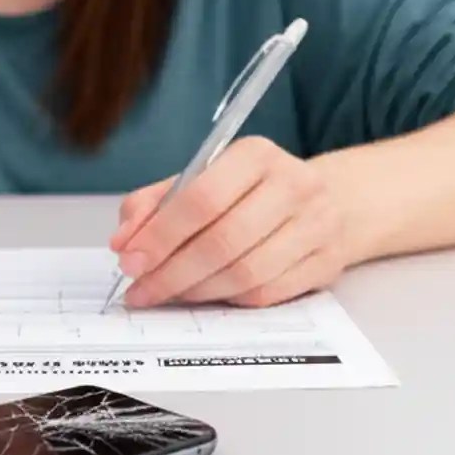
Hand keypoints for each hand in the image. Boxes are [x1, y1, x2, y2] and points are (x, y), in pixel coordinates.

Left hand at [110, 137, 346, 308]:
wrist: (331, 200)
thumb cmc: (248, 192)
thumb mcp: (198, 180)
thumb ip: (152, 205)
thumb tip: (123, 242)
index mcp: (255, 155)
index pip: (201, 199)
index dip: (160, 236)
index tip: (129, 261)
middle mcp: (293, 185)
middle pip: (223, 242)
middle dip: (172, 273)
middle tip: (141, 290)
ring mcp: (317, 225)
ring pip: (245, 274)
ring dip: (196, 292)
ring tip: (167, 294)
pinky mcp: (327, 263)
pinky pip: (267, 293)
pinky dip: (228, 300)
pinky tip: (205, 296)